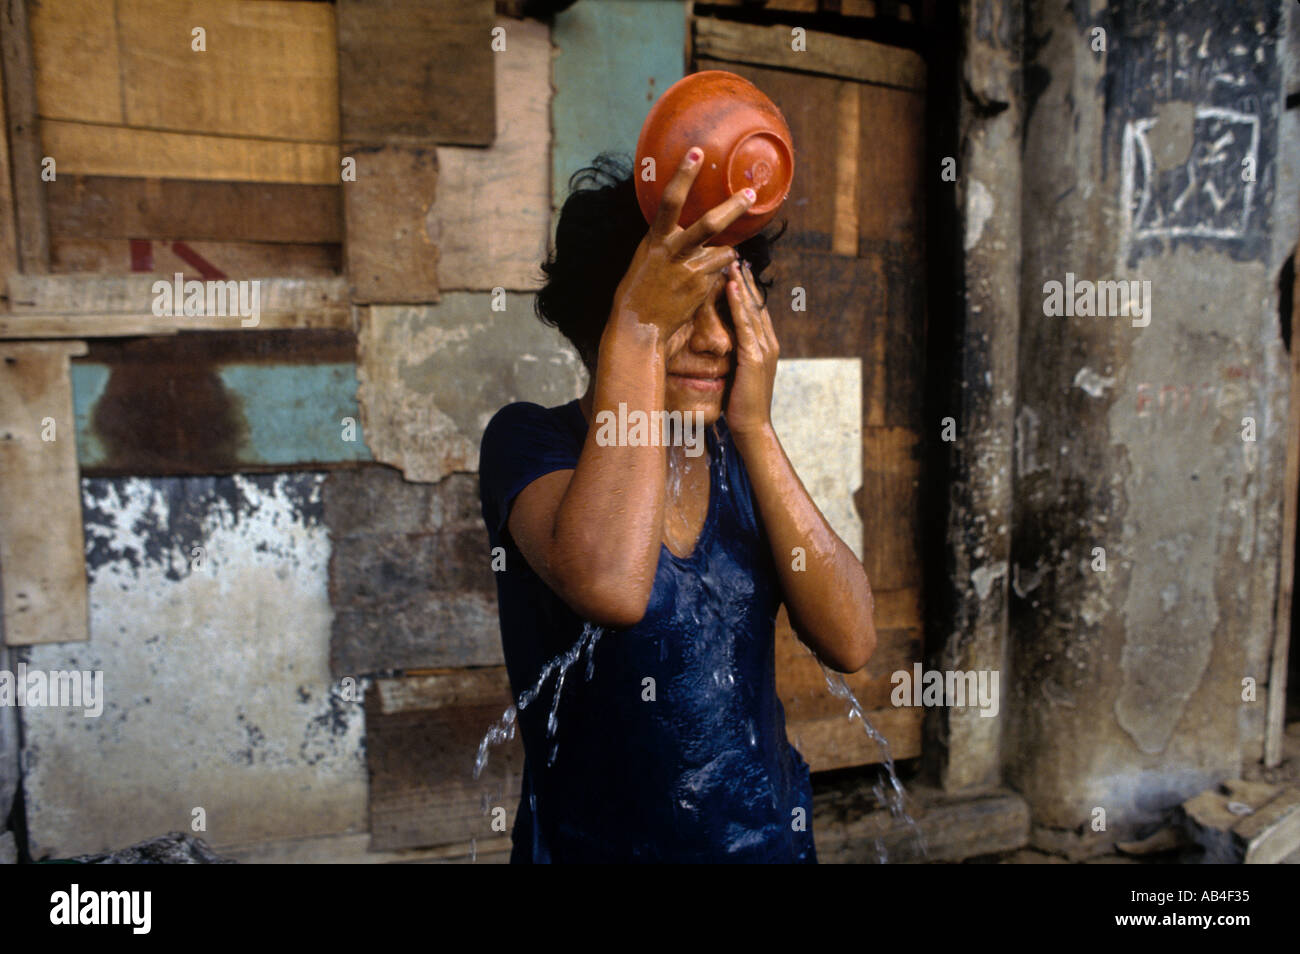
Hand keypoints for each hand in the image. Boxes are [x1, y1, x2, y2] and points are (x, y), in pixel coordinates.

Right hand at [606, 147, 755, 352]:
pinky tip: (705, 284)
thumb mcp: (647, 258)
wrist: (639, 328)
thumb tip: (686, 231)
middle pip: (709, 224)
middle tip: (750, 194)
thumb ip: (667, 242)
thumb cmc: (639, 292)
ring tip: (721, 256)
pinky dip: (718, 273)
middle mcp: (673, 252)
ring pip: (724, 252)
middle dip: (733, 207)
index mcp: (655, 240)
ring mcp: (690, 272)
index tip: (696, 152)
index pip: (669, 200)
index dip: (683, 175)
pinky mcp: (701, 289)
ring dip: (727, 252)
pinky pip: (719, 273)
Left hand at [724, 259, 778, 437]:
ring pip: (752, 309)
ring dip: (742, 284)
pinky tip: (732, 286)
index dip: (748, 291)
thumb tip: (722, 347)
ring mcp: (764, 349)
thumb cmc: (741, 406)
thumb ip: (736, 358)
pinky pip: (745, 323)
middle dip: (746, 281)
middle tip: (735, 258)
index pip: (757, 312)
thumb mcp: (739, 376)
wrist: (752, 427)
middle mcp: (769, 344)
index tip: (737, 272)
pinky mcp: (755, 356)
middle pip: (757, 305)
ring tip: (732, 263)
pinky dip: (739, 303)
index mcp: (766, 347)